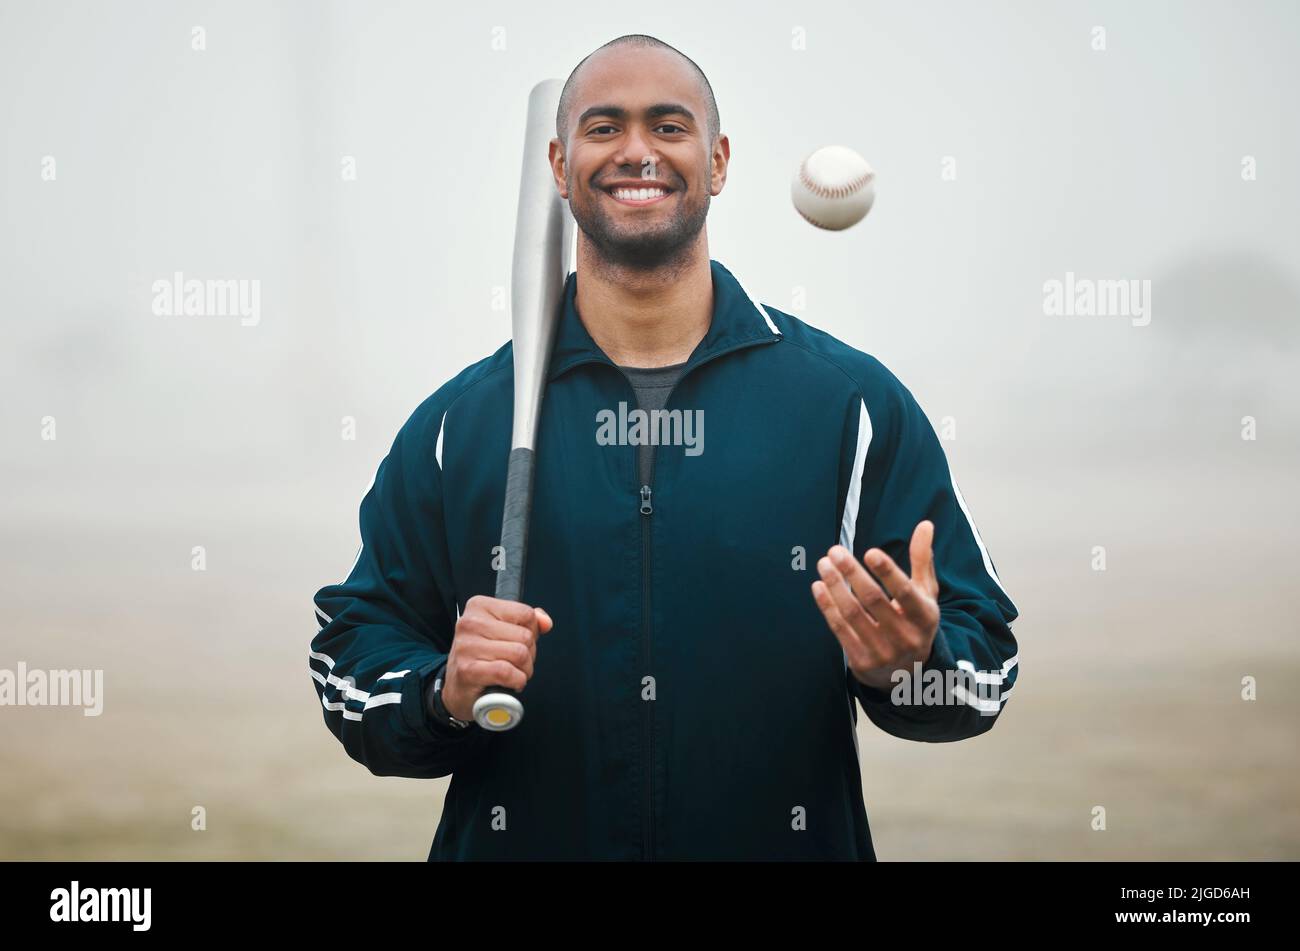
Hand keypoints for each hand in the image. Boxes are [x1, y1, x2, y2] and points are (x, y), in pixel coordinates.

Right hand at [441, 595, 552, 721]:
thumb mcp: (504, 632)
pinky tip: (508, 683)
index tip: (516, 643)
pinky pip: (507, 672)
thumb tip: (546, 622)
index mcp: (479, 606)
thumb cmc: (483, 658)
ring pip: (520, 654)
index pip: (526, 613)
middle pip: (526, 636)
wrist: (458, 689)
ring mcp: (467, 646)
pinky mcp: (468, 670)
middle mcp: (470, 622)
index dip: (531, 632)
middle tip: (513, 663)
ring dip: (524, 670)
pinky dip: (516, 681)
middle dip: (528, 654)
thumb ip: (528, 622)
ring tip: (512, 673)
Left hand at [811, 520, 940, 691]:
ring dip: (835, 586)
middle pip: (873, 600)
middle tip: (835, 551)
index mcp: (924, 617)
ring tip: (824, 564)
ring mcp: (882, 651)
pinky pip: (840, 629)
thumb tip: (925, 524)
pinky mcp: (861, 661)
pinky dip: (828, 606)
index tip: (869, 552)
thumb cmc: (914, 621)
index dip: (888, 572)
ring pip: (853, 614)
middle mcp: (905, 637)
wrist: (906, 673)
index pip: (905, 592)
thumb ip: (922, 559)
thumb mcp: (925, 594)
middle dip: (852, 573)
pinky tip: (819, 586)